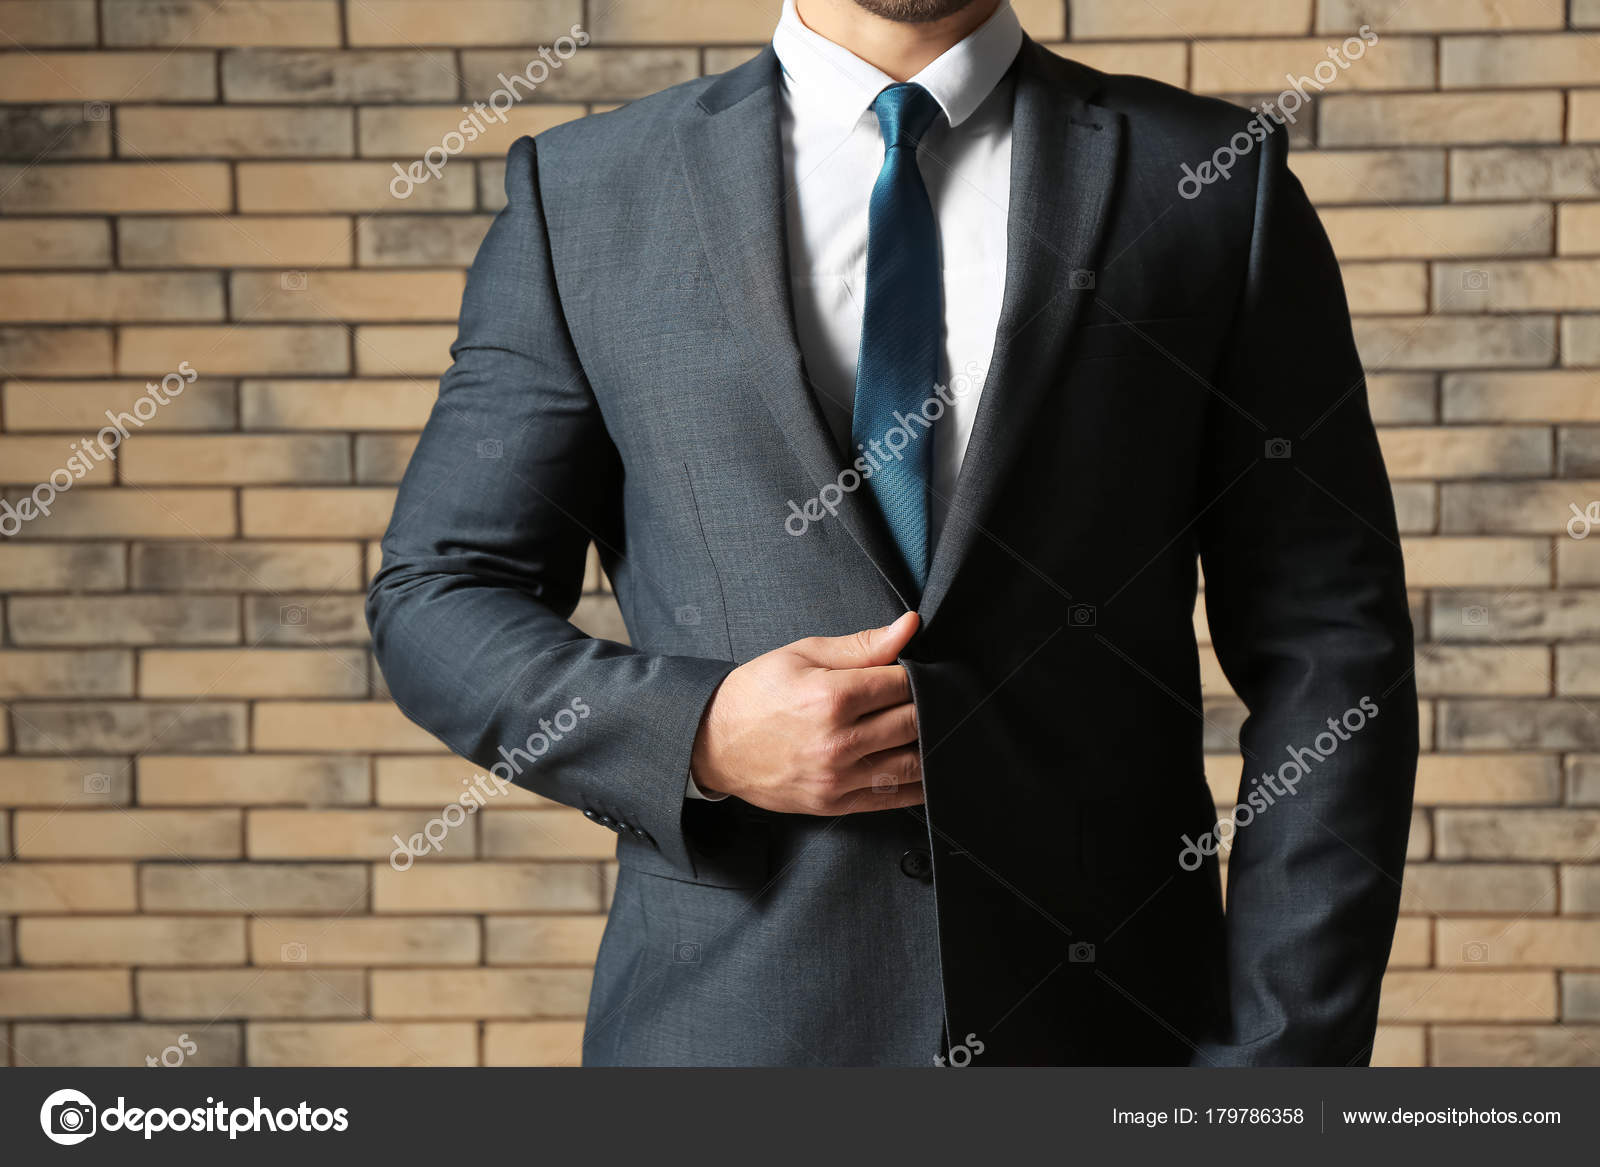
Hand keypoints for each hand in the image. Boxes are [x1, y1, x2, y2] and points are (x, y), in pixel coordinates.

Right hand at [690, 612, 923, 814]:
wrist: (712, 742)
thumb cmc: (757, 693)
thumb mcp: (804, 655)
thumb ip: (863, 645)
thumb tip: (910, 625)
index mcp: (832, 697)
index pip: (904, 685)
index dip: (915, 676)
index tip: (911, 674)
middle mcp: (839, 742)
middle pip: (914, 722)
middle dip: (924, 707)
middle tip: (921, 700)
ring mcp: (838, 778)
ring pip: (913, 763)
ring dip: (927, 745)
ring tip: (922, 730)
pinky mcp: (835, 804)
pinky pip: (893, 798)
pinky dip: (918, 784)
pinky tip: (924, 768)